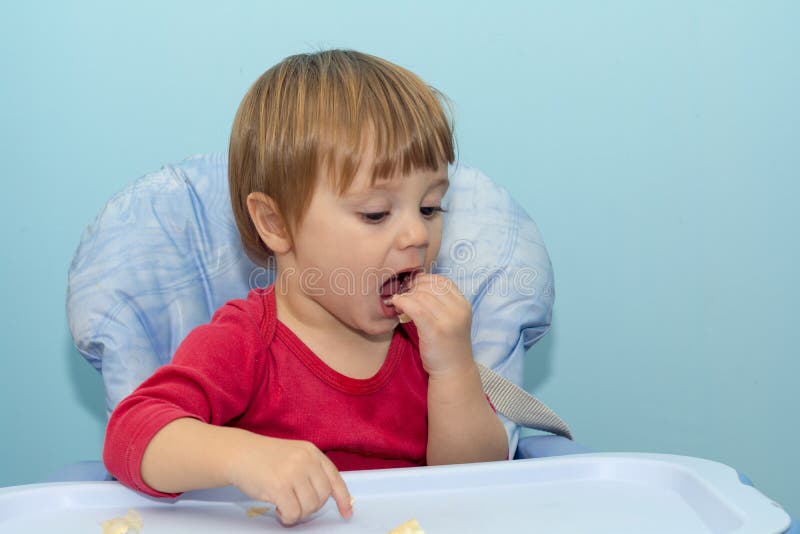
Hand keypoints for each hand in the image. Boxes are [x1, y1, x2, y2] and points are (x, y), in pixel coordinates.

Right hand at [227, 435, 352, 524]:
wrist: (239, 453)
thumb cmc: (265, 458)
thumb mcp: (295, 455)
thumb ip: (311, 470)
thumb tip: (327, 495)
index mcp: (312, 452)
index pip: (335, 478)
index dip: (343, 498)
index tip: (347, 512)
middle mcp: (306, 460)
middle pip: (323, 497)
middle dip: (311, 506)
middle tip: (296, 503)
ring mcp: (293, 473)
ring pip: (309, 507)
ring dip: (297, 512)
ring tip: (284, 504)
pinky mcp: (279, 486)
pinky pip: (293, 513)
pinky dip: (286, 517)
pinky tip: (277, 508)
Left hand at [391, 273, 473, 376]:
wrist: (453, 371)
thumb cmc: (448, 344)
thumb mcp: (451, 319)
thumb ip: (441, 302)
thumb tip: (417, 283)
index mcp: (463, 304)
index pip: (443, 281)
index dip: (425, 279)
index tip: (412, 285)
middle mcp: (458, 310)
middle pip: (431, 286)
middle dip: (413, 287)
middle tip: (403, 293)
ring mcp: (448, 320)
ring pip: (421, 296)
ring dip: (406, 295)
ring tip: (399, 301)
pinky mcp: (435, 331)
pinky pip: (415, 308)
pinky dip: (403, 302)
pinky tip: (396, 304)